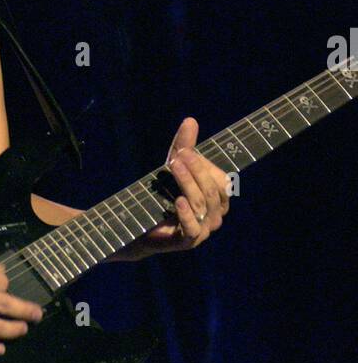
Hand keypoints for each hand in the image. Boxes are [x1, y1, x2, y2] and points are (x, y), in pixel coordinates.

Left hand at [125, 117, 231, 258]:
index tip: (184, 151)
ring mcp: (204, 230)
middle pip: (212, 191)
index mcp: (219, 200)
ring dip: (187, 183)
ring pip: (202, 204)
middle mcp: (216, 216)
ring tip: (172, 166)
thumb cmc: (163, 194)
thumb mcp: (174, 167)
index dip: (204, 165)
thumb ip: (184, 146)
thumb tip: (190, 120)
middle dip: (196, 170)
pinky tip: (177, 201)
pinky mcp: (188, 241)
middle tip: (178, 155)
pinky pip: (193, 229)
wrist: (141, 223)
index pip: (222, 181)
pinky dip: (186, 214)